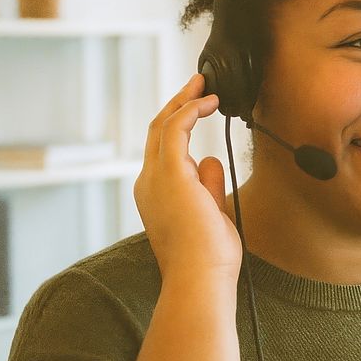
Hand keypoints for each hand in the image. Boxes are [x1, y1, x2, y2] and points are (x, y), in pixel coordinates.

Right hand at [134, 73, 241, 281]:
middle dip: (178, 103)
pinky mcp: (170, 175)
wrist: (200, 278)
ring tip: (204, 84)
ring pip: (164, 125)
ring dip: (184, 101)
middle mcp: (149, 183)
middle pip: (158, 131)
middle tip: (198, 83)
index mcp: (156, 194)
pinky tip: (208, 101)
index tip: (198, 105)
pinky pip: (175, 130)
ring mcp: (156, 178)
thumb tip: (210, 159)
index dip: (179, 123)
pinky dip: (190, 110)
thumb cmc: (208, 256)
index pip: (163, 149)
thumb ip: (207, 184)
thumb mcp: (211, 212)